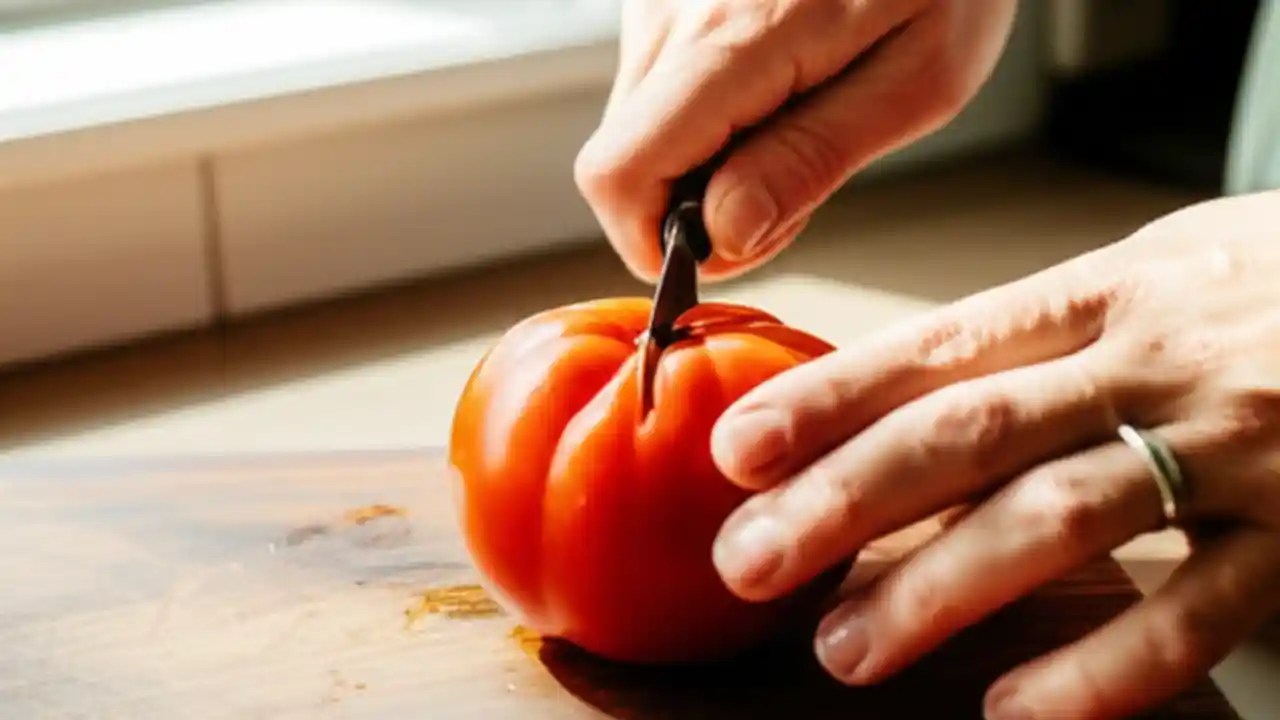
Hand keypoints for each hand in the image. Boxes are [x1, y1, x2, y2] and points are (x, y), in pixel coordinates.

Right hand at [575, 0, 1016, 281]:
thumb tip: (724, 235)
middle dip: (694, 204)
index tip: (721, 250)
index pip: (619, 173)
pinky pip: (658, 85)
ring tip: (794, 115)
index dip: (653, 240)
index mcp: (734, 39)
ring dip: (705, 156)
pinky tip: (774, 83)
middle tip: (789, 180)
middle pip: (625, 160)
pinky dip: (706, 112)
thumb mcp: (918, 79)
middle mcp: (673, 11)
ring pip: (638, 127)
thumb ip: (810, 161)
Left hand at [708, 190, 1279, 718]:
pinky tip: (1019, 713)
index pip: (943, 345)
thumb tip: (886, 399)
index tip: (737, 448)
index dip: (832, 397)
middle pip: (973, 430)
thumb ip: (1036, 336)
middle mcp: (1159, 361)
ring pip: (1065, 518)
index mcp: (1108, 292)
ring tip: (847, 647)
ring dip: (941, 589)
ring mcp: (1237, 449)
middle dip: (848, 500)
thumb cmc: (1268, 291)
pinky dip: (1103, 668)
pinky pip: (1197, 612)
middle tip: (750, 562)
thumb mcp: (1150, 278)